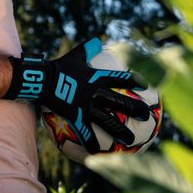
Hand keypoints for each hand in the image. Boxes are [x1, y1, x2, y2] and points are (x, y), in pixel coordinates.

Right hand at [8, 38, 150, 151]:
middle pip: (120, 102)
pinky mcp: (76, 116)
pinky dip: (92, 143)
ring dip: (121, 131)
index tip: (147, 86)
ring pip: (108, 121)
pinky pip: (85, 132)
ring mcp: (86, 106)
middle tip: (149, 116)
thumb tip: (97, 40)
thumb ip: (88, 48)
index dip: (135, 81)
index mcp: (97, 78)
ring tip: (132, 140)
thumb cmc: (59, 66)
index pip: (121, 79)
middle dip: (136, 109)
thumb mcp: (75, 55)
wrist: (43, 79)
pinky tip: (99, 153)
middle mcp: (95, 93)